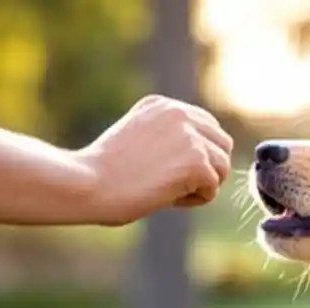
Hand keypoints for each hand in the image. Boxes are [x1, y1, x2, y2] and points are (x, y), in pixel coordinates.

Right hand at [74, 95, 233, 225]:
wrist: (87, 184)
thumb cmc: (101, 173)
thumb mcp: (135, 140)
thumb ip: (166, 139)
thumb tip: (204, 161)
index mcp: (162, 104)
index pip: (205, 126)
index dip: (194, 155)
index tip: (166, 171)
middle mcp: (179, 113)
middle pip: (222, 143)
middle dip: (207, 168)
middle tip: (175, 185)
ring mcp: (190, 136)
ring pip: (222, 166)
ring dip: (201, 185)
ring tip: (169, 192)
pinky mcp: (196, 162)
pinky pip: (213, 188)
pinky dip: (194, 200)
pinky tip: (166, 199)